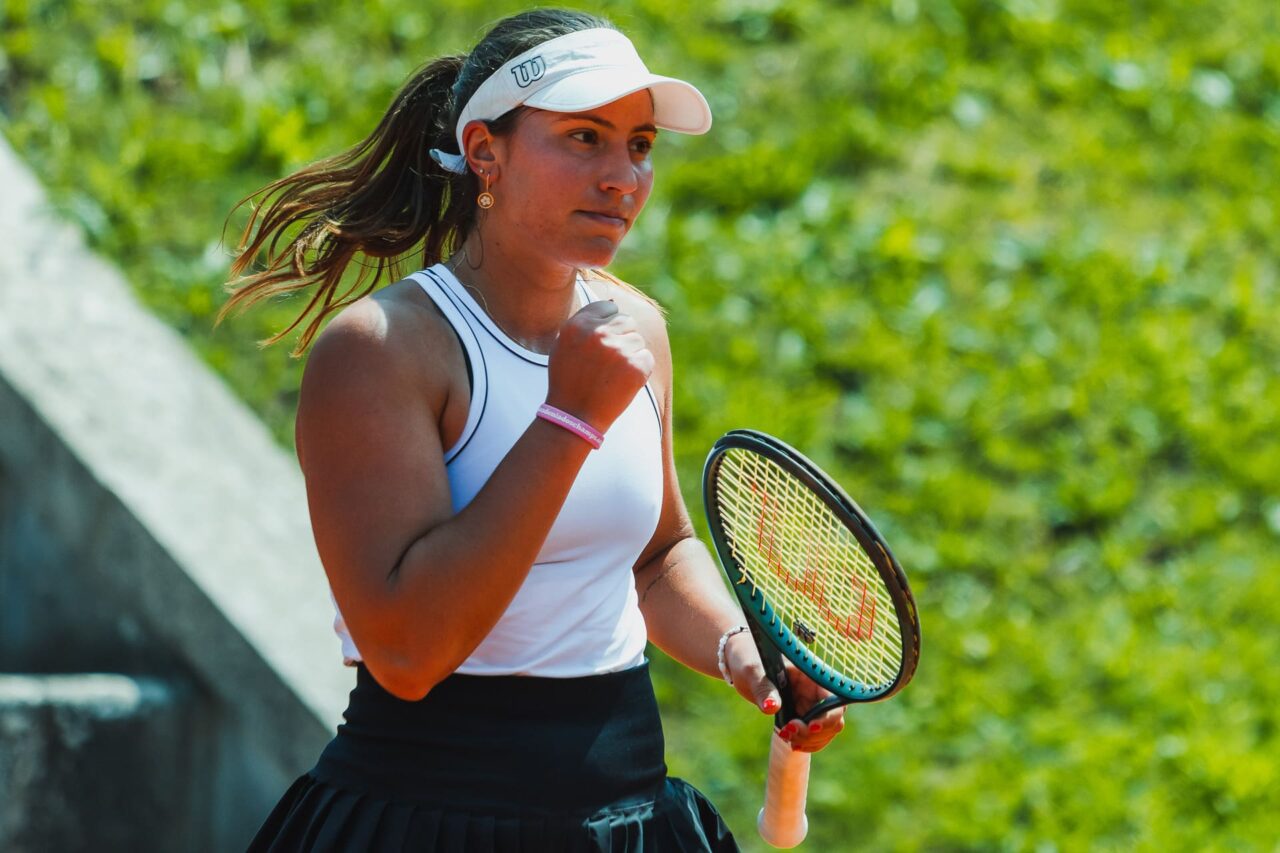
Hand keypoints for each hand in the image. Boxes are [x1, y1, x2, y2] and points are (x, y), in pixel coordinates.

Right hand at [546, 299, 653, 433]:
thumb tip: (612, 303)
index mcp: (578, 325)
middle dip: (621, 338)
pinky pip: (647, 358)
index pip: (607, 308)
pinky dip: (639, 370)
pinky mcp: (636, 367)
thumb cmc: (568, 381)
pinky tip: (622, 383)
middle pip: (626, 321)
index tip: (602, 344)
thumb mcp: (564, 345)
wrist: (574, 417)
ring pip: (638, 340)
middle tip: (609, 362)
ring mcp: (619, 350)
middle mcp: (598, 333)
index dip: (607, 326)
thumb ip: (584, 322)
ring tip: (612, 374)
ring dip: (630, 355)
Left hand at [723, 631, 846, 752]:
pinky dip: (806, 742)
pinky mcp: (802, 714)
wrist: (742, 665)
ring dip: (809, 740)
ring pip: (826, 730)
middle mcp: (816, 689)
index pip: (833, 698)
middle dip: (814, 732)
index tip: (810, 726)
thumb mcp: (752, 671)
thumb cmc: (749, 660)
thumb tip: (772, 707)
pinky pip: (814, 734)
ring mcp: (810, 703)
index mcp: (810, 674)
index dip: (828, 716)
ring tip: (786, 737)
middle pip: (833, 718)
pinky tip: (791, 743)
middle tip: (788, 732)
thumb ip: (764, 688)